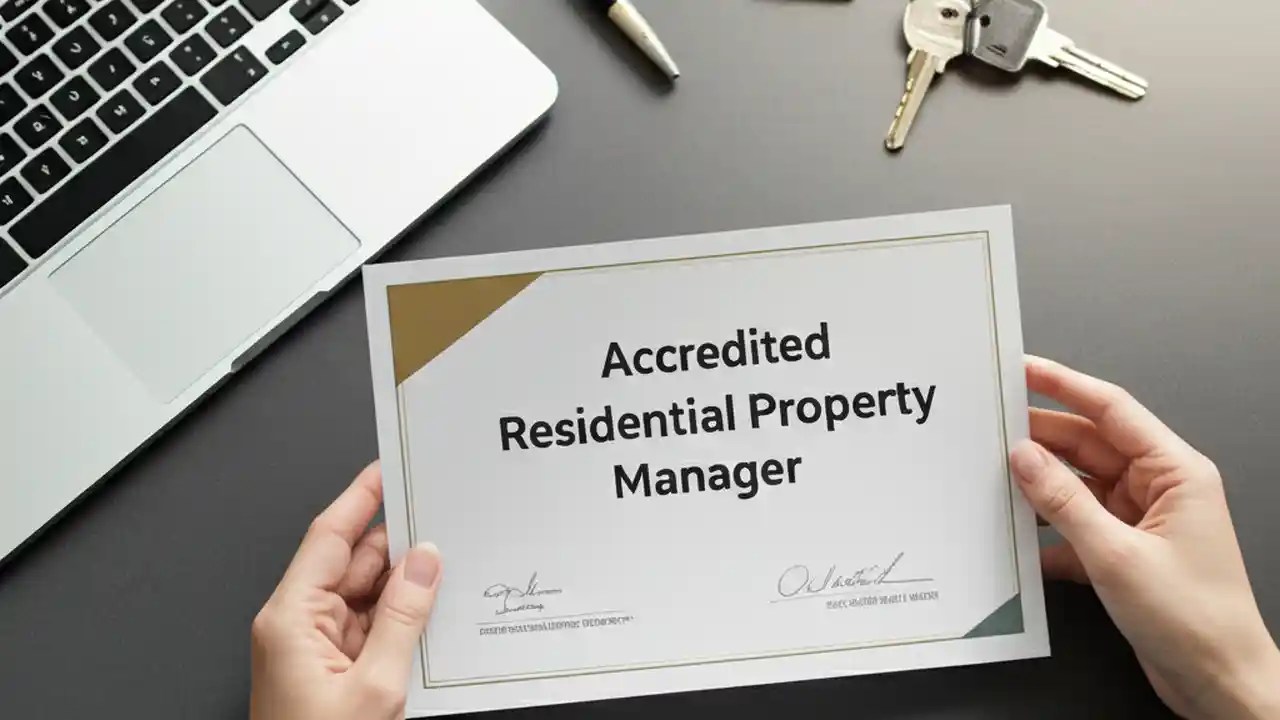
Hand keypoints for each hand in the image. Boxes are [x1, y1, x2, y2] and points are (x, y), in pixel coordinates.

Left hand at [250, 462, 441, 719]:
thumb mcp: (375, 686)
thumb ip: (404, 617)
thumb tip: (425, 562)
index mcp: (290, 618)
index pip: (328, 537)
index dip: (361, 498)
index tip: (388, 469)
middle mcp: (296, 626)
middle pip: (351, 563)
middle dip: (397, 544)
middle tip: (442, 521)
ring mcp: (313, 648)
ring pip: (365, 594)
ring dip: (404, 583)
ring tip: (448, 569)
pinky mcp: (331, 669)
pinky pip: (369, 624)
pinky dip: (401, 616)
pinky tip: (432, 611)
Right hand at [1011, 356, 1279, 719]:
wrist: (1220, 683)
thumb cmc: (1194, 620)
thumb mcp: (1116, 555)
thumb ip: (1063, 502)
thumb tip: (1023, 457)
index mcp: (1176, 473)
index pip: (1112, 410)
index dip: (1064, 384)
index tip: (1022, 369)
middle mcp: (1160, 488)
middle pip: (1089, 445)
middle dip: (1041, 437)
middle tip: (990, 427)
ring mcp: (1142, 520)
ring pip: (1079, 485)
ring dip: (1040, 486)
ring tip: (993, 477)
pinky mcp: (1127, 552)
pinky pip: (1078, 525)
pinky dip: (1048, 531)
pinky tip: (1017, 539)